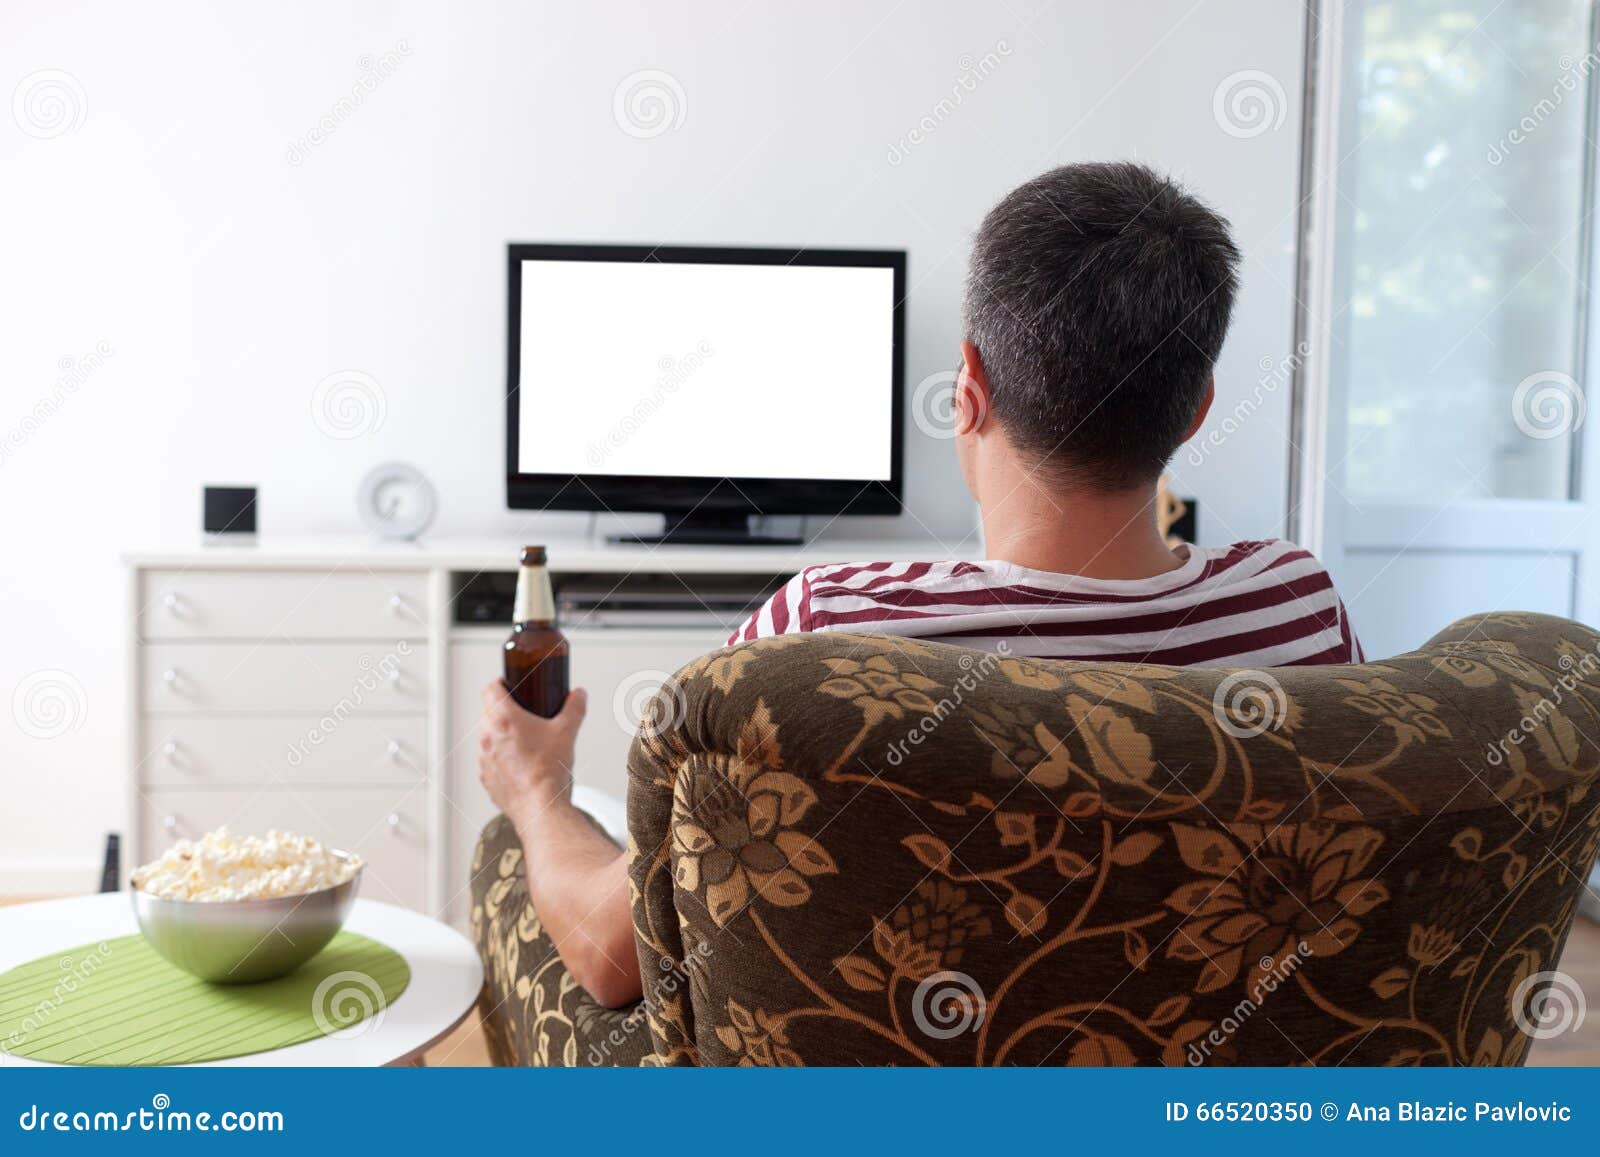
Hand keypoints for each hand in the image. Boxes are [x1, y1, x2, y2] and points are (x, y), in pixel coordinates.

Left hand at [478, 679, 587, 828]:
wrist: (540, 808)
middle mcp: (488, 736)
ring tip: (524, 741)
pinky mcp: (486, 777)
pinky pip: (489, 760)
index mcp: (504, 719)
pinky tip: (520, 763)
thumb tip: (579, 695)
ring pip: (487, 736)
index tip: (511, 686)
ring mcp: (484, 758)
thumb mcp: (567, 731)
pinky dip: (500, 757)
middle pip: (487, 711)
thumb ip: (575, 708)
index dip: (500, 684)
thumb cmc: (549, 771)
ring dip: (500, 734)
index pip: (490, 689)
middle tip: (524, 713)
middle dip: (503, 709)